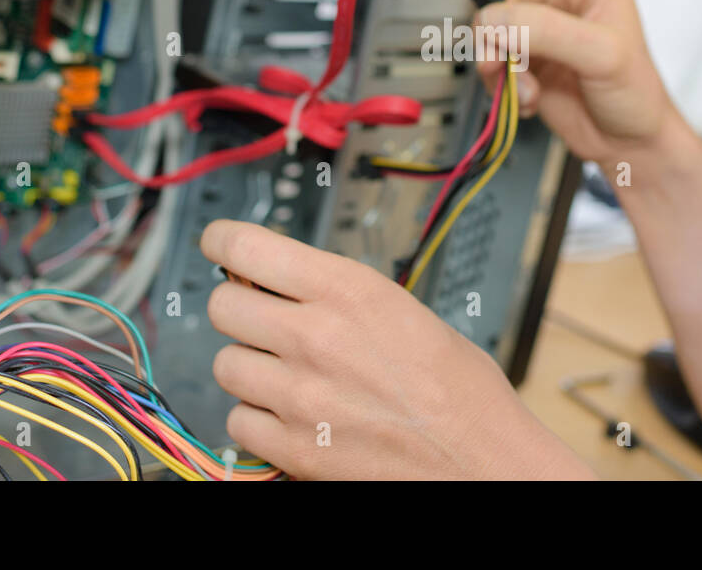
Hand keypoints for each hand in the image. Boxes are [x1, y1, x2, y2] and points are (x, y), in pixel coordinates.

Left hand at [202, 219, 593, 479]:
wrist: (481, 459)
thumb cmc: (461, 390)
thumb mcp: (403, 310)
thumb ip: (338, 294)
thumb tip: (287, 282)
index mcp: (347, 290)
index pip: (247, 246)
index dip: (223, 242)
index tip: (220, 245)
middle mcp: (314, 335)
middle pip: (223, 305)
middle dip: (239, 308)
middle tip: (261, 319)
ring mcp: (298, 394)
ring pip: (224, 364)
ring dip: (248, 366)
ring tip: (286, 374)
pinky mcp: (292, 447)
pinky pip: (238, 421)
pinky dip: (257, 419)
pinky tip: (290, 415)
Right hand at [462, 0, 682, 166]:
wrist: (630, 143)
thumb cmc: (638, 92)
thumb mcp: (602, 54)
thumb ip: (549, 31)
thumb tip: (497, 17)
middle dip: (499, 30)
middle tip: (507, 59)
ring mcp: (538, 27)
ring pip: (489, 28)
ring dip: (498, 62)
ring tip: (522, 87)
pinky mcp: (523, 59)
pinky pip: (490, 60)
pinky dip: (502, 84)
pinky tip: (528, 99)